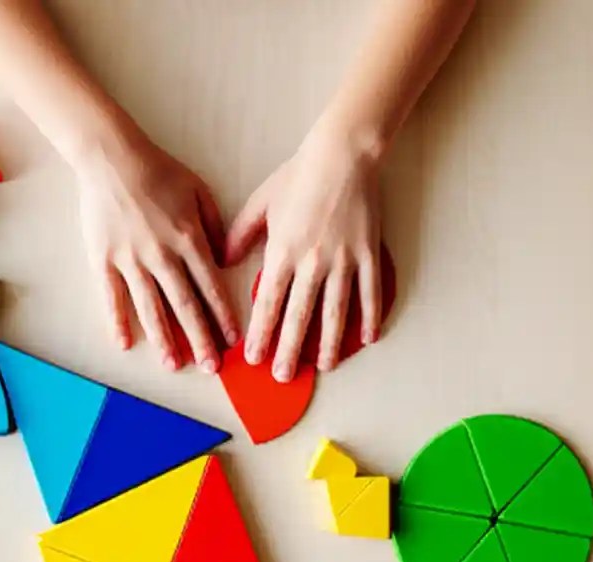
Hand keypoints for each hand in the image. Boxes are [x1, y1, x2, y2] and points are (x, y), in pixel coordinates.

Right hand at [74, 138, 238, 371]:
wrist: (111, 157)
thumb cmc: (157, 170)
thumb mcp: (198, 190)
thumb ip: (215, 225)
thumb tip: (224, 260)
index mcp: (188, 238)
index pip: (211, 286)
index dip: (223, 315)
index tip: (233, 340)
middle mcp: (162, 255)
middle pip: (184, 305)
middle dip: (200, 339)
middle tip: (211, 366)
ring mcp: (130, 260)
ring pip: (151, 307)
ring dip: (164, 339)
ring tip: (173, 364)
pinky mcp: (103, 260)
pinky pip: (111, 297)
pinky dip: (117, 321)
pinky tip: (124, 343)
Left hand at [224, 133, 384, 381]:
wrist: (342, 154)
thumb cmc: (298, 175)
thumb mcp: (259, 202)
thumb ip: (239, 234)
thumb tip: (223, 260)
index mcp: (282, 251)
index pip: (267, 303)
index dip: (261, 334)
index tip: (253, 358)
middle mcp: (312, 262)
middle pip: (299, 316)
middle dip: (289, 349)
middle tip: (282, 376)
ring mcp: (344, 260)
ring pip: (335, 312)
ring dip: (328, 343)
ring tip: (323, 366)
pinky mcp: (369, 254)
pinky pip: (370, 293)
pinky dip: (369, 317)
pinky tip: (367, 338)